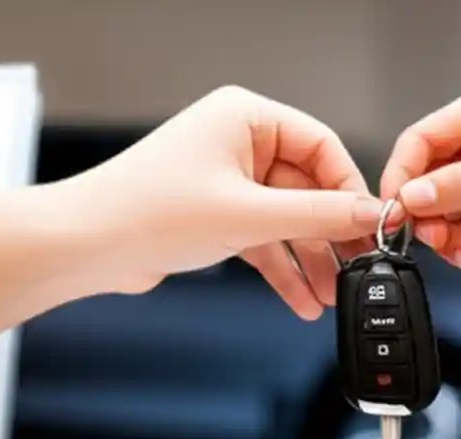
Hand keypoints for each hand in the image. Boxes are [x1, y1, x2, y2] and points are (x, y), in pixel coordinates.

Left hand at [47, 85, 380, 318]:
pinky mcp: (214, 214)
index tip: (374, 225)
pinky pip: (263, 238)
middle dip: (329, 236)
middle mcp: (236, 142)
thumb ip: (317, 216)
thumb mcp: (249, 216)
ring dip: (308, 260)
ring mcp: (225, 180)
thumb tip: (369, 214)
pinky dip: (280, 267)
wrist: (86, 246)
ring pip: (286, 219)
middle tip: (358, 269)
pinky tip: (300, 299)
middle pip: (307, 187)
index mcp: (245, 117)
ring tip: (329, 297)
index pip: (322, 146)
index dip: (350, 189)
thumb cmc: (146, 212)